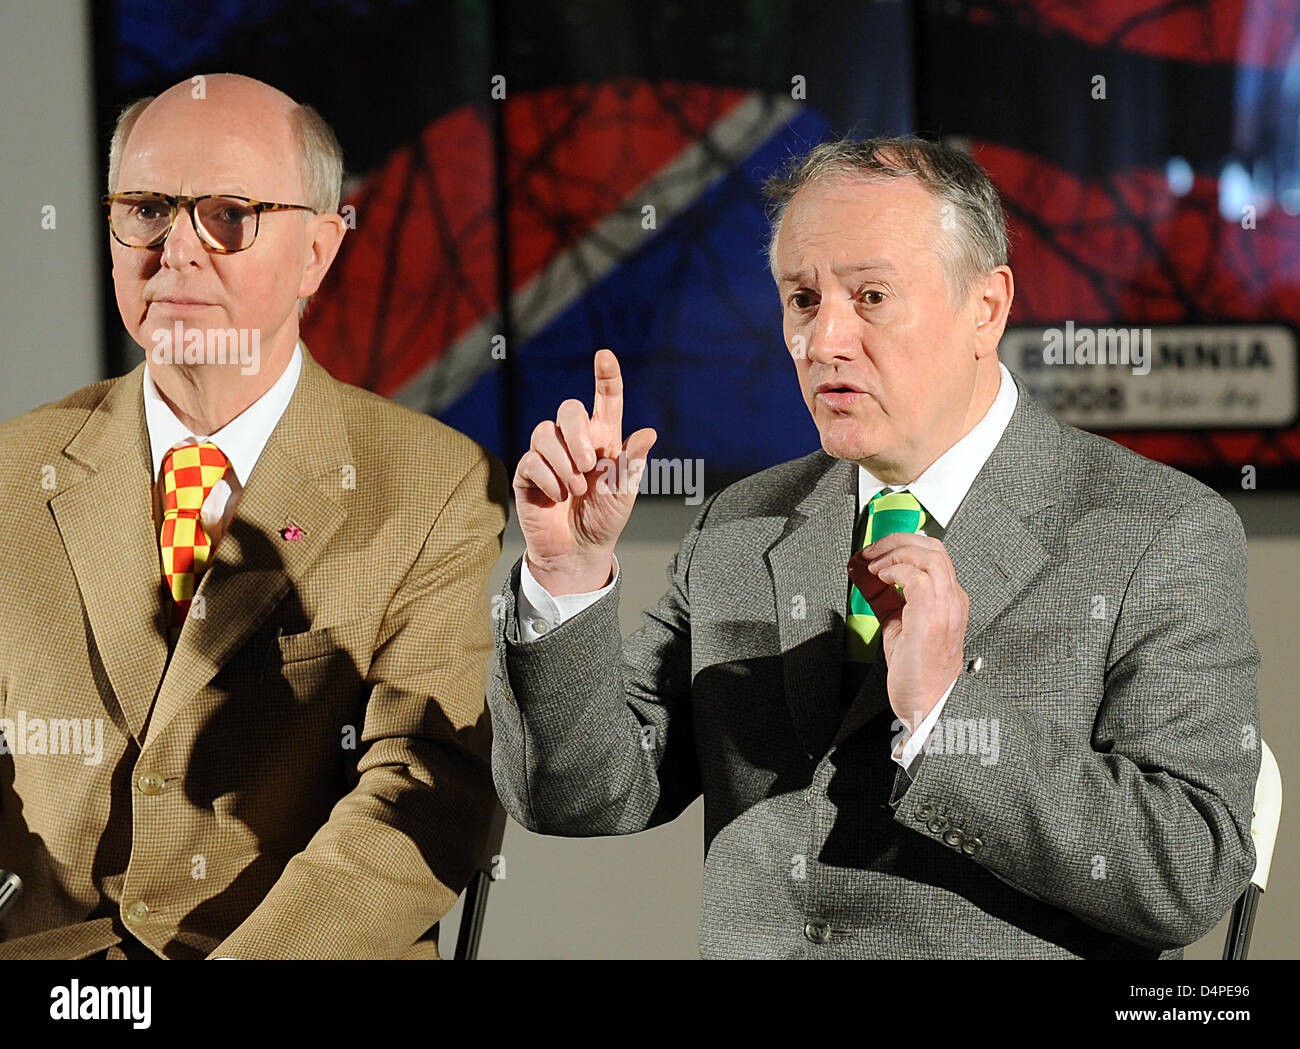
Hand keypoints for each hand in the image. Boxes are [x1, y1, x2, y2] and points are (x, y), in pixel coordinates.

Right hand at [513, 349, 656, 594]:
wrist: (578, 552)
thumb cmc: (604, 520)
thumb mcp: (625, 493)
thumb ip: (632, 462)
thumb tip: (648, 432)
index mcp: (603, 440)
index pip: (605, 401)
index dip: (605, 377)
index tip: (604, 356)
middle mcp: (574, 442)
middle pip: (568, 410)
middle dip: (577, 433)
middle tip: (589, 464)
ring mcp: (548, 456)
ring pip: (544, 433)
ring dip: (563, 462)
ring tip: (576, 489)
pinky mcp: (528, 474)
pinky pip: (531, 461)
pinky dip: (548, 479)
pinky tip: (559, 496)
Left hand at [847, 532, 967, 729]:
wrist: (926, 707)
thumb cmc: (918, 674)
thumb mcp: (898, 625)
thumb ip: (886, 598)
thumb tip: (864, 574)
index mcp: (949, 600)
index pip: (932, 555)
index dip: (901, 545)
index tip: (875, 550)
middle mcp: (952, 601)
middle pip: (932, 547)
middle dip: (897, 540)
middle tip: (871, 550)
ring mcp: (945, 608)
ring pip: (929, 555)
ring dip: (894, 552)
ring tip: (874, 562)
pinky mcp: (931, 619)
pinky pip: (917, 578)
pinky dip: (895, 570)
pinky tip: (880, 577)